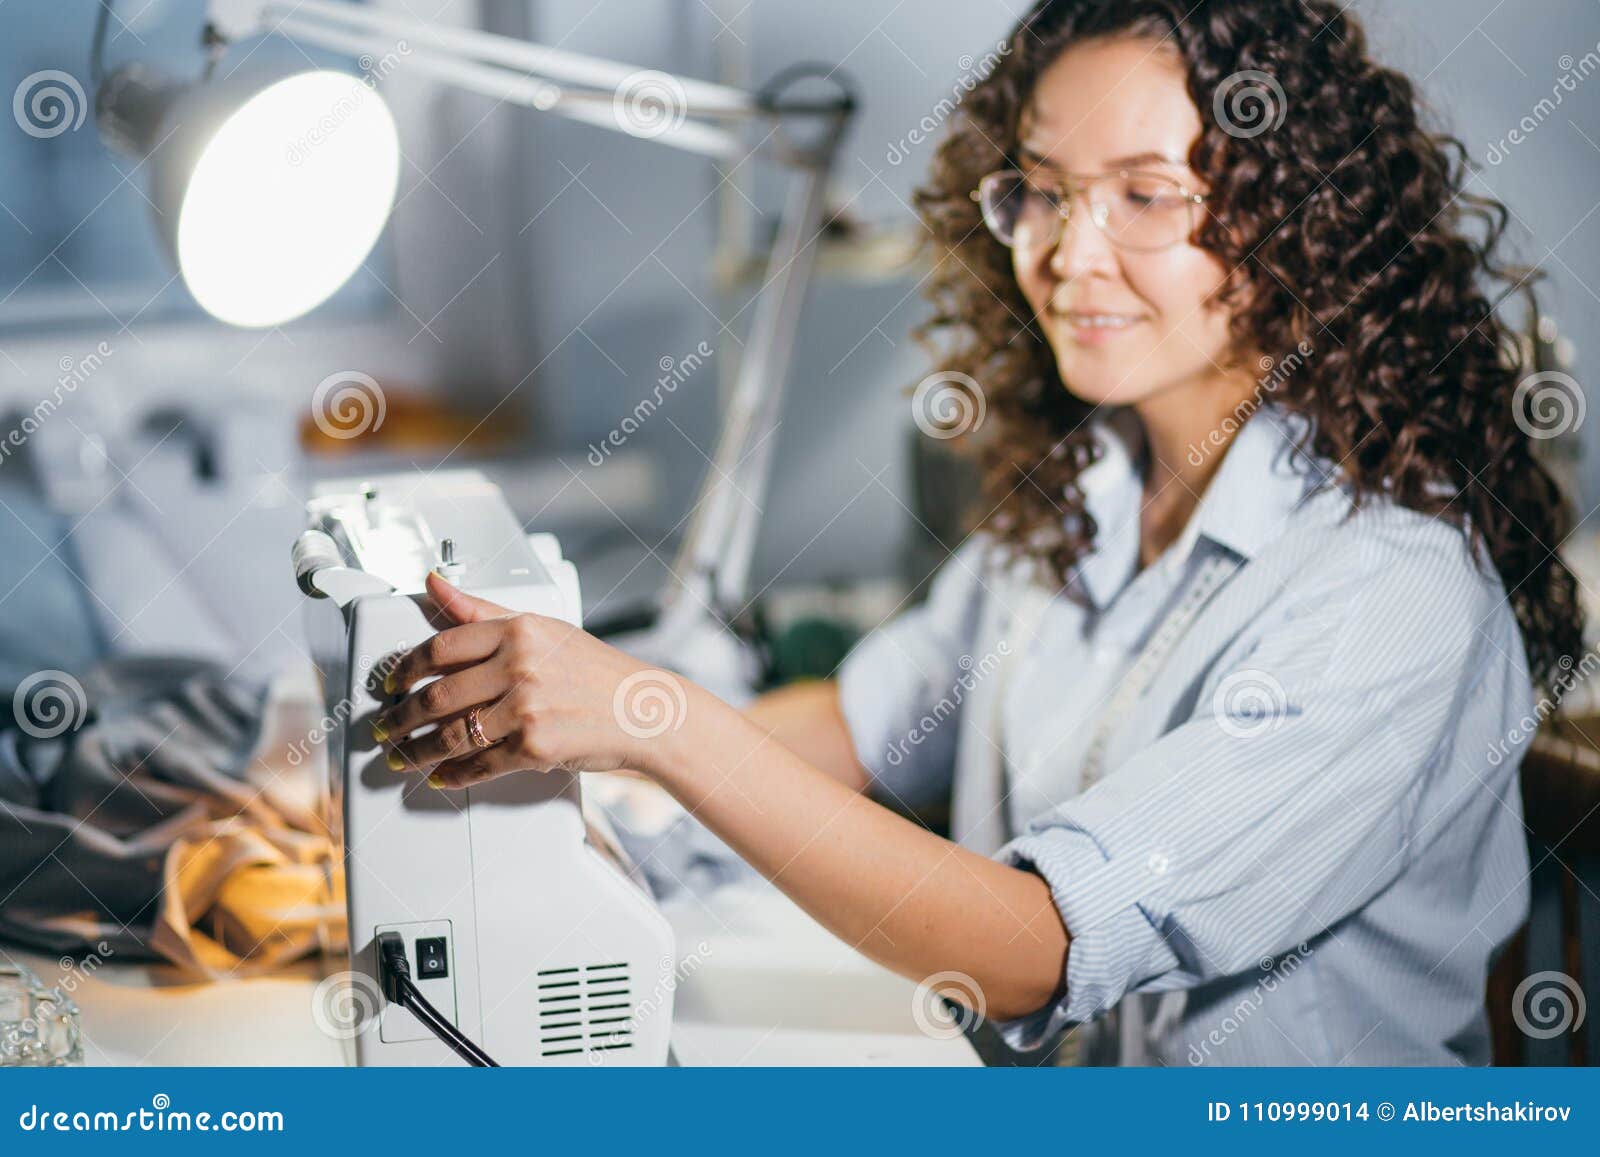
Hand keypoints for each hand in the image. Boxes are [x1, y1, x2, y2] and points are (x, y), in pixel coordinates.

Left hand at [373, 572, 694, 788]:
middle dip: (400, 718)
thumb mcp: (542, 629)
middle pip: (437, 695)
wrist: (645, 710)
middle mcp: (520, 665)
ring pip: (452, 734)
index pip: (440, 646)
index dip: (403, 669)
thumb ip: (481, 610)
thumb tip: (435, 586)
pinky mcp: (535, 746)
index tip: (389, 684)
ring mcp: (527, 708)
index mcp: (518, 630)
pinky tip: (443, 776)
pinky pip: (481, 764)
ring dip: (418, 751)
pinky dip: (455, 775)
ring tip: (403, 757)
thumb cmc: (595, 671)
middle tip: (385, 728)